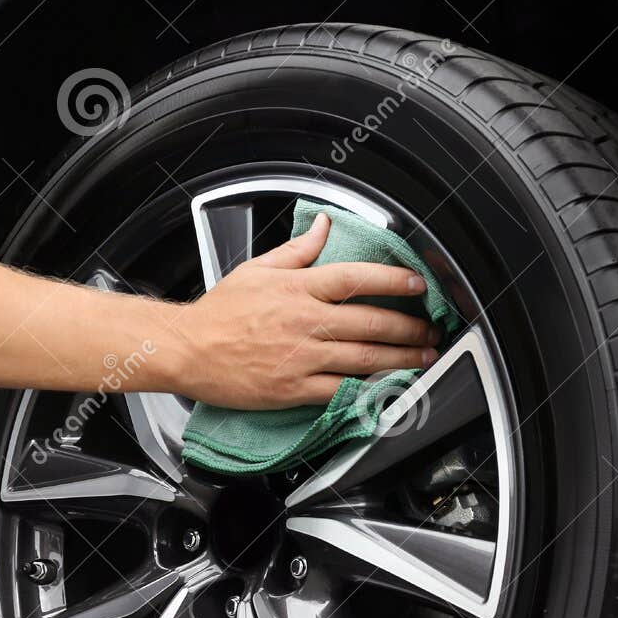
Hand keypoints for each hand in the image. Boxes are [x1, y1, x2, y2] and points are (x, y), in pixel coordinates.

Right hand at [172, 213, 442, 408]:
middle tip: (431, 330)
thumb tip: (324, 226)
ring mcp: (301, 358)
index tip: (417, 284)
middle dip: (409, 327)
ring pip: (364, 358)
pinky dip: (369, 390)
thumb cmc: (219, 313)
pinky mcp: (293, 389)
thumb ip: (298, 250)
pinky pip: (341, 390)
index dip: (392, 280)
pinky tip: (389, 387)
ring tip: (423, 357)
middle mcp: (304, 322)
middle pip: (370, 322)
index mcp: (297, 289)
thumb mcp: (257, 269)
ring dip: (401, 359)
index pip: (356, 278)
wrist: (187, 350)